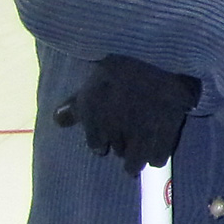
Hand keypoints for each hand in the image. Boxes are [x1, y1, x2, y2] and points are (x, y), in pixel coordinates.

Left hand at [54, 55, 201, 175]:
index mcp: (95, 122)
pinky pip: (158, 157)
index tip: (108, 136)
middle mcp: (115, 135)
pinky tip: (156, 152)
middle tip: (127, 137)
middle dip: (121, 146)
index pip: (96, 146)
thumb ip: (75, 107)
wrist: (153, 61)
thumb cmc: (118, 69)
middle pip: (118, 152)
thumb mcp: (92, 85)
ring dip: (136, 159)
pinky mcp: (165, 136)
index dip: (102, 141)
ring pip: (135, 162)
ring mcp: (140, 138)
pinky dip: (156, 156)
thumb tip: (58, 121)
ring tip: (141, 152)